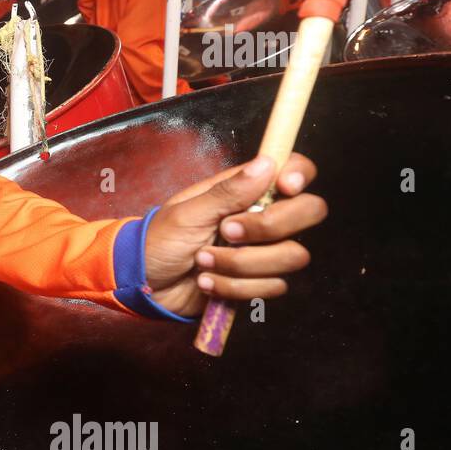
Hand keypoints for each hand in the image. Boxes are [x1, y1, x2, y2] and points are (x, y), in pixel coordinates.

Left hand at [143, 154, 327, 316]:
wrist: (142, 284)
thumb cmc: (159, 240)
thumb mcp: (187, 212)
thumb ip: (228, 191)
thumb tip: (267, 162)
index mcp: (245, 190)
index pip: (294, 170)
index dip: (299, 175)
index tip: (285, 187)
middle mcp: (262, 217)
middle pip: (308, 212)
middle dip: (269, 227)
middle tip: (226, 232)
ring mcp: (262, 250)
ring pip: (291, 256)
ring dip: (241, 263)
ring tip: (202, 261)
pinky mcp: (257, 281)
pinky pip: (271, 286)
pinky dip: (234, 287)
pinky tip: (206, 282)